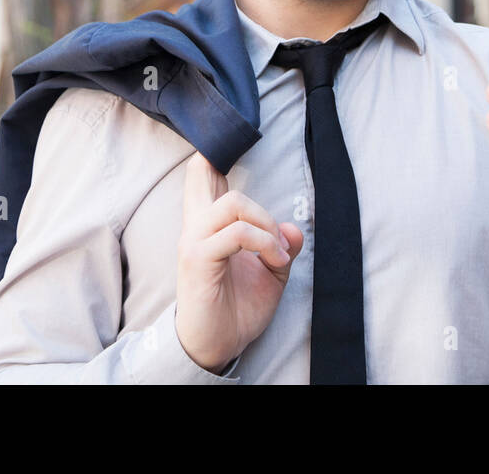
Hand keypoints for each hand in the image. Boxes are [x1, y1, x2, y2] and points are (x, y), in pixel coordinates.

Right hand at [174, 153, 302, 371]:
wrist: (217, 346)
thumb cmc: (237, 308)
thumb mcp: (271, 273)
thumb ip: (281, 246)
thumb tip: (295, 228)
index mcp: (208, 225)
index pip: (200, 177)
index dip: (209, 155)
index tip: (223, 142)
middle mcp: (195, 227)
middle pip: (209, 175)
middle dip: (256, 199)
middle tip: (278, 239)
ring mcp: (194, 241)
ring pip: (234, 203)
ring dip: (267, 224)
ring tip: (278, 252)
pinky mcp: (198, 259)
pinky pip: (237, 233)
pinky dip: (264, 242)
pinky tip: (275, 259)